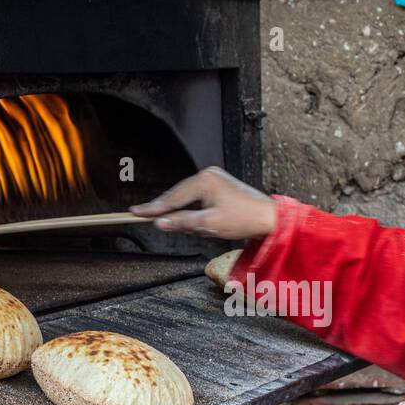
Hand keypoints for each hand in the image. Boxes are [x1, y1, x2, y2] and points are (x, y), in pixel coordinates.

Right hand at [130, 166, 276, 239]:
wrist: (269, 218)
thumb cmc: (244, 219)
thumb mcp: (209, 225)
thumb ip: (182, 223)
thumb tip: (160, 223)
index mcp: (204, 180)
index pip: (172, 197)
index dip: (153, 208)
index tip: (135, 213)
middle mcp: (208, 175)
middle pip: (179, 197)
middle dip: (175, 214)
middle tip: (161, 224)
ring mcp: (214, 179)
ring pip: (189, 200)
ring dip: (190, 216)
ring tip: (205, 229)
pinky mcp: (219, 186)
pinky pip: (199, 200)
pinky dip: (198, 213)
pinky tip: (206, 223)